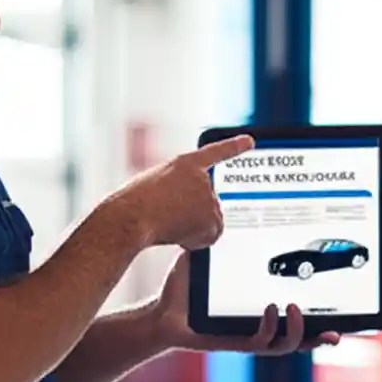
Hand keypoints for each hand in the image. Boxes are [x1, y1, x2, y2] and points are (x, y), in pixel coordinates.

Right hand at [109, 134, 254, 251]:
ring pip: (208, 221)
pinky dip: (197, 240)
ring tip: (167, 224)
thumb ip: (177, 192)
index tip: (250, 141)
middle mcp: (202, 177)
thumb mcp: (155, 187)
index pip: (216, 153)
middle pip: (208, 203)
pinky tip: (177, 236)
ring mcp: (209, 196)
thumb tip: (190, 218)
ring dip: (192, 228)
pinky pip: (210, 236)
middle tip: (167, 217)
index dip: (234, 146)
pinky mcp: (212, 216)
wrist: (132, 217)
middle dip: (193, 215)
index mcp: (185, 164)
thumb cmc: (134, 205)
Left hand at [151, 251, 340, 353]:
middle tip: (336, 328)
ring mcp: (246, 336)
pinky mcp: (232, 343)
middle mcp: (258, 326)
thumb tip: (229, 208)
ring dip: (297, 330)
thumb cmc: (186, 288)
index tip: (340, 312)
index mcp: (259, 310)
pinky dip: (269, 328)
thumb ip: (223, 239)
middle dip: (321, 336)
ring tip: (294, 308)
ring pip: (284, 345)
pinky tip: (271, 311)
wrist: (159, 313)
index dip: (321, 317)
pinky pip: (258, 343)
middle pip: (300, 338)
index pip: (297, 315)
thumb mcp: (212, 260)